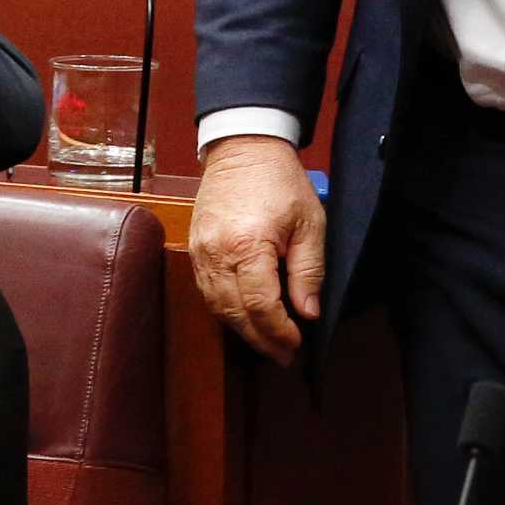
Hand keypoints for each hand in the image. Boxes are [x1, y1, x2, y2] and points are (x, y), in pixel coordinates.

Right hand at [188, 136, 326, 364]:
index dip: (278, 331)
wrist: (243, 148)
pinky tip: (244, 316)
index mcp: (247, 245)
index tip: (295, 344)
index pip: (260, 305)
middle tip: (283, 355)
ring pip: (216, 306)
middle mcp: (216, 253)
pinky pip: (206, 290)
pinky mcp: (194, 248)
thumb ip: (308, 271)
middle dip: (260, 339)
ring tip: (266, 342)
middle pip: (234, 312)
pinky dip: (225, 309)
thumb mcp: (309, 223)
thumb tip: (307, 312)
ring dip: (241, 329)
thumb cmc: (280, 182)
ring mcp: (200, 251)